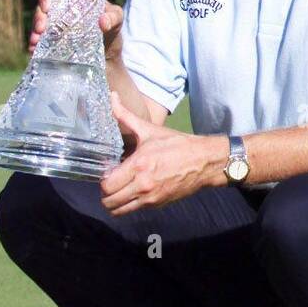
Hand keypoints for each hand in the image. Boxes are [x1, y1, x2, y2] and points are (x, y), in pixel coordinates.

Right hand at [30, 0, 124, 61]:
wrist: (108, 53)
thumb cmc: (112, 27)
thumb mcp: (118, 20)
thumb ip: (113, 17)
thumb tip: (102, 22)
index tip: (48, 5)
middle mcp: (62, 5)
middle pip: (43, 3)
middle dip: (39, 15)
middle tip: (42, 28)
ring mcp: (55, 21)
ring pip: (38, 19)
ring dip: (34, 29)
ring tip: (36, 41)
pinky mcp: (51, 36)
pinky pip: (38, 36)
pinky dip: (35, 42)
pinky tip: (35, 49)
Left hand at [99, 92, 223, 214]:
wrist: (204, 161)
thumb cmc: (177, 144)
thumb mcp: (150, 130)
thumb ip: (125, 116)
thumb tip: (112, 96)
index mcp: (138, 165)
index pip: (107, 184)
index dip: (103, 180)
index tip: (109, 172)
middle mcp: (142, 184)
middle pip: (109, 201)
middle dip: (106, 193)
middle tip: (112, 182)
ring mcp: (151, 197)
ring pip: (119, 210)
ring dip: (115, 203)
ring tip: (120, 190)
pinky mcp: (158, 204)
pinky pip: (134, 210)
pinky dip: (129, 204)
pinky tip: (134, 192)